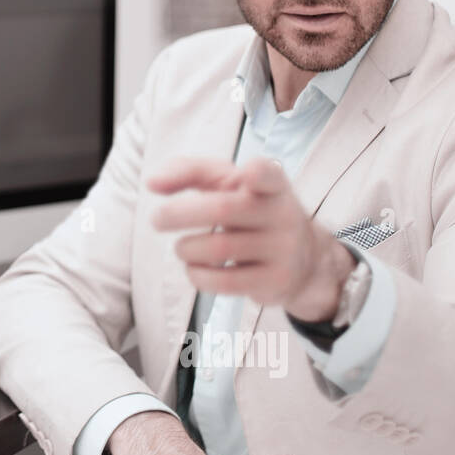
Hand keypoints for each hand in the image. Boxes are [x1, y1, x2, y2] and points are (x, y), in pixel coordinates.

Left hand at [148, 156, 353, 321]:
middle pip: (222, 210)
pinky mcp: (276, 280)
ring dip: (186, 249)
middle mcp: (281, 213)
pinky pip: (225, 282)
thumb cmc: (249, 210)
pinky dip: (197, 275)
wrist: (304, 259)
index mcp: (271, 183)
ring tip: (183, 248)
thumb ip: (189, 171)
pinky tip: (194, 268)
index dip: (258, 173)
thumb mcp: (228, 184)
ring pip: (218, 248)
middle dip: (178, 214)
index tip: (247, 173)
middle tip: (156, 220)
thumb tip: (151, 183)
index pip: (268, 174)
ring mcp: (283, 249)